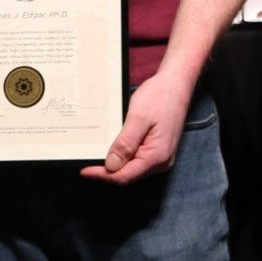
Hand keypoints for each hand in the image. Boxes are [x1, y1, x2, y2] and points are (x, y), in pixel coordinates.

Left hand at [81, 70, 192, 184]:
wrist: (177, 84)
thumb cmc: (160, 97)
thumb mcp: (138, 118)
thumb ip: (125, 144)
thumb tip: (110, 166)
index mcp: (157, 157)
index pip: (124, 176)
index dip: (102, 175)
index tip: (84, 170)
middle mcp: (161, 162)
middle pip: (128, 175)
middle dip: (107, 170)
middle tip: (88, 159)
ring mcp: (161, 157)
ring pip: (132, 168)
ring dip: (115, 163)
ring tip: (98, 152)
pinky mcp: (159, 150)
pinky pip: (138, 159)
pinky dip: (124, 155)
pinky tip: (114, 146)